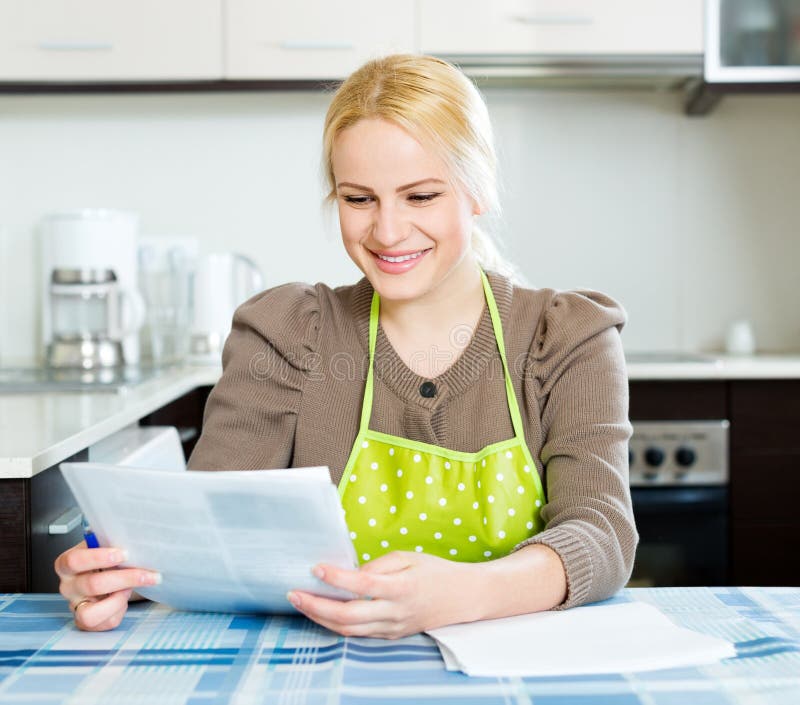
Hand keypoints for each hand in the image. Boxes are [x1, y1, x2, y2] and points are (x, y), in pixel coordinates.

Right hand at [54, 541, 161, 631]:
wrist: (106, 575)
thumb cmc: (106, 560)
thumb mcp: (106, 546)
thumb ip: (112, 542)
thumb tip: (135, 539)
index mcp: (67, 564)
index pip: (74, 560)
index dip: (99, 557)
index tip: (124, 554)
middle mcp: (68, 586)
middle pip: (93, 584)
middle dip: (126, 578)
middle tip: (147, 573)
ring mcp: (75, 606)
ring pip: (91, 613)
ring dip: (119, 600)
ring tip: (130, 589)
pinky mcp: (86, 621)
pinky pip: (105, 622)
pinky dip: (120, 610)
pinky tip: (124, 598)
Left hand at [287, 551, 483, 638]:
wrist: (464, 598)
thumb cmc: (436, 572)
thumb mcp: (409, 558)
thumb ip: (378, 566)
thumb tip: (349, 574)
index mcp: (402, 588)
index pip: (363, 585)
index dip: (337, 578)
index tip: (316, 568)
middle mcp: (395, 613)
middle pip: (348, 616)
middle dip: (316, 606)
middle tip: (293, 593)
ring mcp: (392, 629)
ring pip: (349, 630)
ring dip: (320, 618)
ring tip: (300, 603)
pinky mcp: (390, 636)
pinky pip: (358, 633)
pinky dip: (336, 624)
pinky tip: (321, 612)